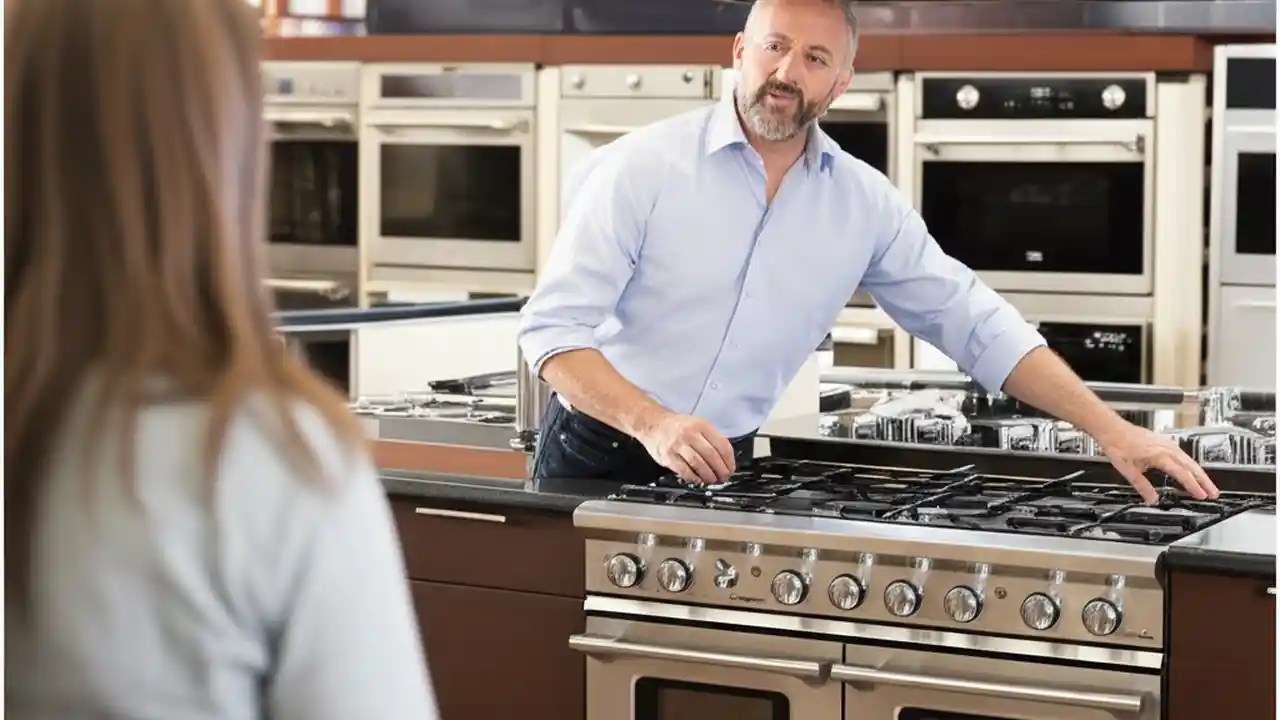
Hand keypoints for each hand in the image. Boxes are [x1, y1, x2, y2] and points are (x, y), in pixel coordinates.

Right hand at [638, 412, 735, 483]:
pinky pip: (684, 470)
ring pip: (699, 464)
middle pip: (712, 456)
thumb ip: (711, 439)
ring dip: (708, 475)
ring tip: (712, 479)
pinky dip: (693, 477)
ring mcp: (678, 445)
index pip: (722, 445)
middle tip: (723, 477)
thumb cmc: (677, 426)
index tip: (731, 468)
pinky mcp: (668, 456)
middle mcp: (690, 434)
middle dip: (721, 470)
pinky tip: (698, 479)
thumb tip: (725, 459)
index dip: (729, 460)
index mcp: (702, 425)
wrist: (653, 424)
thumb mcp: (698, 424)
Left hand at [1097, 424, 1218, 503]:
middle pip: (1192, 466)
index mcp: (1161, 456)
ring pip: (1189, 460)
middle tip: (1214, 493)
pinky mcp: (1164, 442)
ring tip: (1208, 484)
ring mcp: (1167, 443)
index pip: (1182, 474)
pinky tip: (1192, 469)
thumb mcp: (1128, 470)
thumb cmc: (1118, 445)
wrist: (1112, 429)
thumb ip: (1142, 486)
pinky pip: (1183, 454)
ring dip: (1200, 473)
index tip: (1202, 496)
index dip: (1193, 486)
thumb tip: (1152, 499)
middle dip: (1205, 481)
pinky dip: (1191, 464)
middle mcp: (1167, 448)